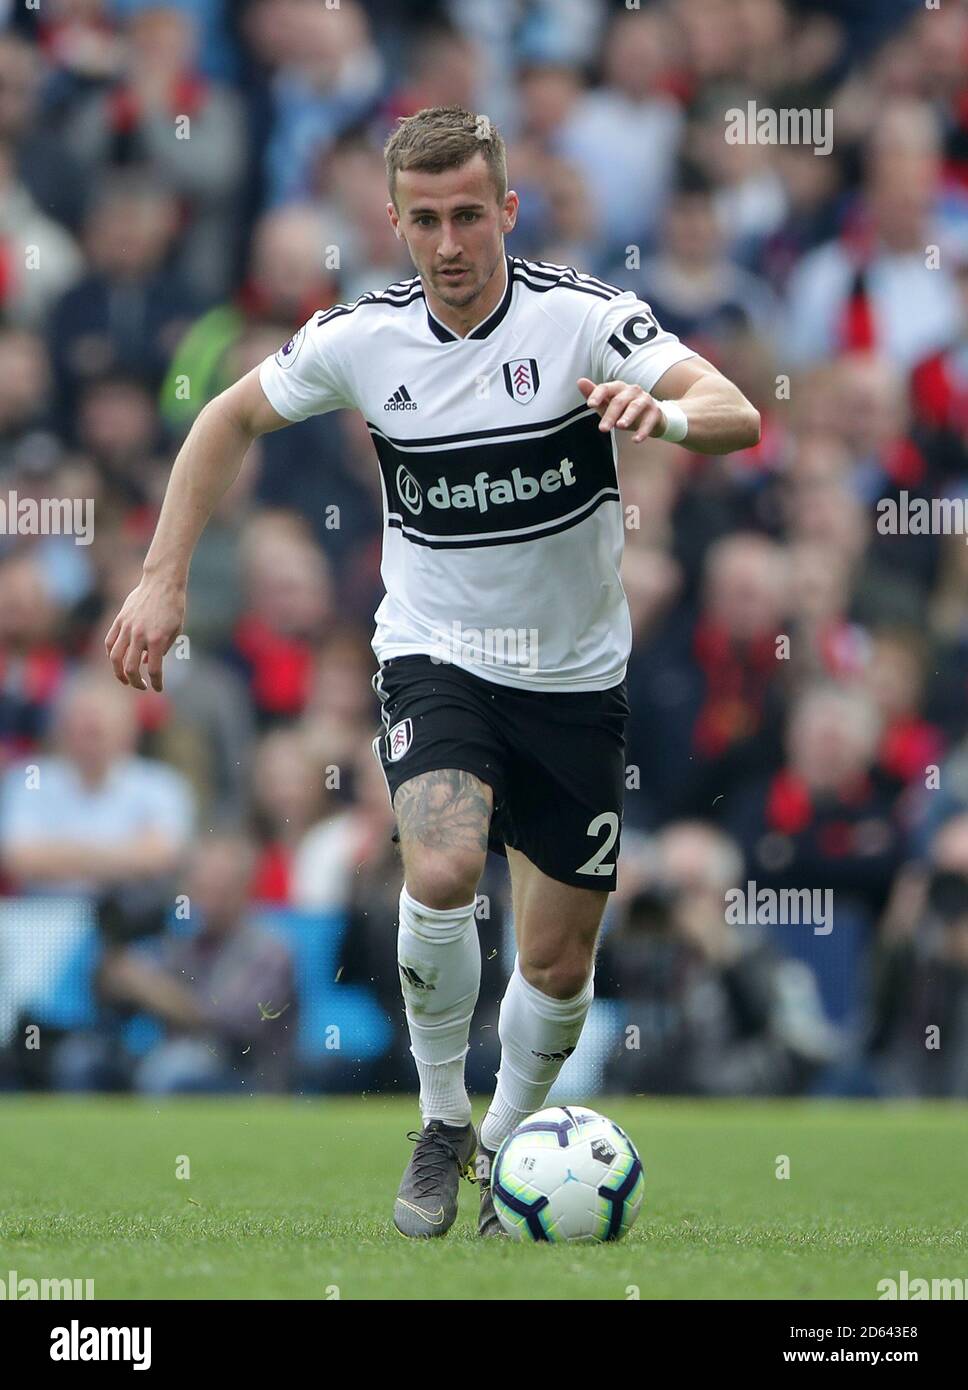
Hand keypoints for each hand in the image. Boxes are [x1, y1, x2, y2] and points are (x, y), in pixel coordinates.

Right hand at [105, 574, 184, 691]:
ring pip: (115, 657)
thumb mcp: (175, 630)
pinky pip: (109, 641)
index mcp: (157, 639)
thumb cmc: (174, 606)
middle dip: (136, 682)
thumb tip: (148, 663)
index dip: (156, 683)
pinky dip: (111, 654)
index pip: (155, 670)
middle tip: (141, 686)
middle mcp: (140, 635)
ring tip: (125, 679)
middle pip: (131, 668)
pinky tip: (116, 660)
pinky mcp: (119, 620)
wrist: (162, 582)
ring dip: (119, 673)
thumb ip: (163, 649)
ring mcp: (127, 627)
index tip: (157, 689)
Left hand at [577, 377, 667, 442]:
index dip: (597, 395)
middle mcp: (632, 391)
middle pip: (619, 401)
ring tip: (620, 426)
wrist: (652, 417)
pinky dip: (642, 431)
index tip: (590, 405)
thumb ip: (594, 395)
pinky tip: (636, 440)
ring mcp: (645, 400)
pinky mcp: (655, 412)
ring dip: (627, 417)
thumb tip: (580, 381)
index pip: (606, 388)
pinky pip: (648, 421)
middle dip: (610, 415)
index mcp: (618, 388)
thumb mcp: (608, 404)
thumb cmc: (625, 410)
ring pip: (635, 407)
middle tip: (602, 429)